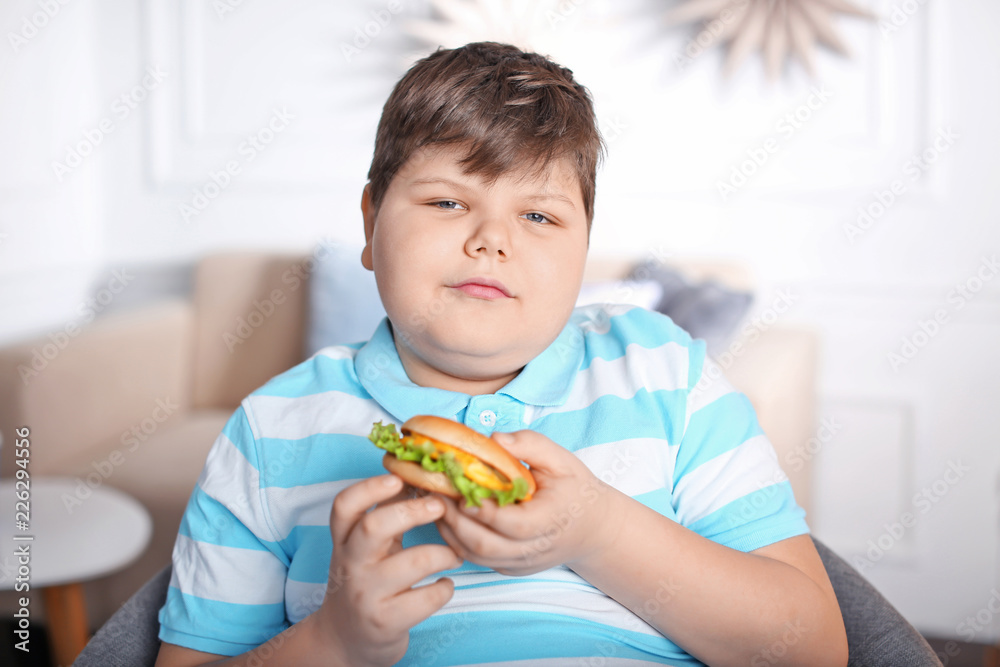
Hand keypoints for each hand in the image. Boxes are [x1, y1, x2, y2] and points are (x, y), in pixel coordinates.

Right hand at [312, 474, 463, 666]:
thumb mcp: (366, 548)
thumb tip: (416, 475)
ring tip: (454, 555)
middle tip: (440, 506)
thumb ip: (387, 514)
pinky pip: (426, 599)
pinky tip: (445, 585)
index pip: (344, 506)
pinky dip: (444, 589)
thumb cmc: (365, 582)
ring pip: (412, 563)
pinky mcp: (385, 621)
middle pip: (374, 527)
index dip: (369, 487)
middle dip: (413, 512)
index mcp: (344, 540)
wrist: (346, 639)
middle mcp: (350, 564)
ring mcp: (366, 594)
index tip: (398, 478)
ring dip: (443, 553)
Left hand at [434, 430, 623, 576]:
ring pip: (477, 557)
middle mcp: (536, 548)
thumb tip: (494, 439)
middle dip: (456, 521)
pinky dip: (457, 541)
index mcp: (551, 519)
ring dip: (451, 532)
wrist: (594, 528)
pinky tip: (447, 518)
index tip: (461, 490)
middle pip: (487, 545)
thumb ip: (530, 445)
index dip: (484, 511)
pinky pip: (478, 560)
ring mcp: (522, 563)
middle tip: (435, 494)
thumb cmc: (575, 489)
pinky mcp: (511, 568)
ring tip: (435, 504)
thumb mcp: (561, 459)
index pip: (513, 524)